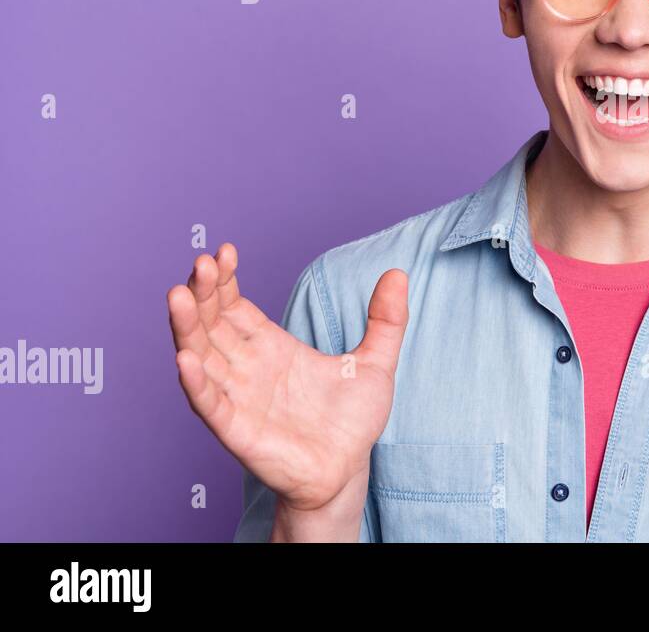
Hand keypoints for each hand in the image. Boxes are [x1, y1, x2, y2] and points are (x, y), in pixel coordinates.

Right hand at [167, 243, 408, 516]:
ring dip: (186, 327)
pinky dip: (194, 382)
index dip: (226, 280)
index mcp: (272, 347)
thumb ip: (387, 319)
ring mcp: (238, 397)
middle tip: (202, 262)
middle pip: (211, 323)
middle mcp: (247, 367)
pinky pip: (209, 403)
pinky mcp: (236, 430)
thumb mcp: (376, 362)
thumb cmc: (352, 422)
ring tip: (178, 295)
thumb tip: (397, 273)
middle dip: (203, 293)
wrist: (348, 471)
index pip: (236, 306)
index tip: (224, 251)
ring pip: (200, 356)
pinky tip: (185, 358)